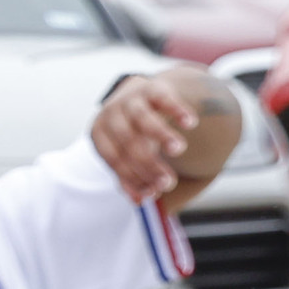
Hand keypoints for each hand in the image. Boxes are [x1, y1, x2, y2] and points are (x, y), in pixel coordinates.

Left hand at [93, 69, 232, 204]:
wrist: (138, 94)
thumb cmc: (131, 132)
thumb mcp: (126, 153)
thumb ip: (131, 176)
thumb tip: (141, 201)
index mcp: (99, 134)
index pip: (113, 159)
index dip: (132, 178)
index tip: (153, 194)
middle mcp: (110, 114)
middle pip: (128, 142)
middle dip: (149, 164)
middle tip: (169, 183)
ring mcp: (130, 99)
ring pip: (143, 119)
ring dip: (162, 136)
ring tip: (179, 150)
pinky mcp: (152, 88)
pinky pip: (164, 99)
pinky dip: (177, 110)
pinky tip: (189, 124)